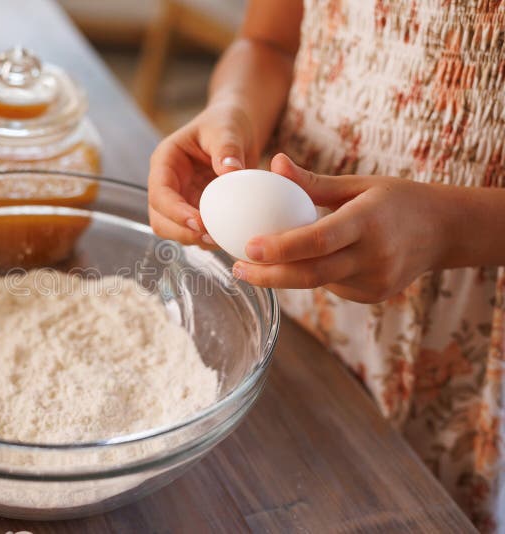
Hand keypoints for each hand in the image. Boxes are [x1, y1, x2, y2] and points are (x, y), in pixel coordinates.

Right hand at [148, 99, 257, 244]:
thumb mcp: (227, 128)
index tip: (199, 223)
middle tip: (211, 239)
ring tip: (220, 241)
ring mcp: (179, 199)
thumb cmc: (226, 122)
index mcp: (165, 162)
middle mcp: (167, 183)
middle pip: (160, 218)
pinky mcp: (194, 209)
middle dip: (181, 232)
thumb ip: (227, 149)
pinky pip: (194, 230)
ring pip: (173, 229)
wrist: (237, 129)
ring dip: (193, 239)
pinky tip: (226, 238)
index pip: (159, 193)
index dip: (175, 212)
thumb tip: (230, 172)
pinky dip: (206, 238)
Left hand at [233, 154, 454, 302]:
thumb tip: (274, 162)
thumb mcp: (357, 184)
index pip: (318, 240)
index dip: (281, 248)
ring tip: (258, 264)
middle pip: (311, 274)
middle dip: (269, 276)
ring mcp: (375, 281)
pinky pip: (332, 287)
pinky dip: (313, 276)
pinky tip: (306, 264)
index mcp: (367, 222)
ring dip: (285, 276)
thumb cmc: (395, 200)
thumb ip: (312, 182)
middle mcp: (373, 256)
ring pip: (318, 283)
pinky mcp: (374, 296)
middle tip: (236, 269)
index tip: (247, 248)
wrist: (443, 230)